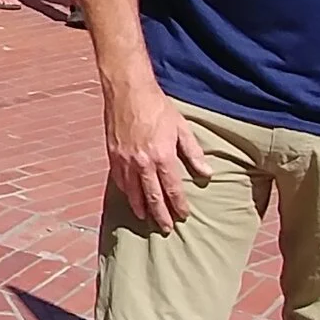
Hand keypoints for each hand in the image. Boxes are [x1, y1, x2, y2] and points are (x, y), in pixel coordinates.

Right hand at [106, 78, 206, 224]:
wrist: (128, 91)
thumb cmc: (158, 106)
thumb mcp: (181, 127)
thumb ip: (193, 153)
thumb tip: (207, 173)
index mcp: (162, 157)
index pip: (172, 190)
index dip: (178, 205)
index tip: (183, 216)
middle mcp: (142, 163)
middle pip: (152, 196)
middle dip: (160, 214)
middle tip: (166, 228)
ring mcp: (125, 160)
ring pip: (132, 192)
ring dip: (140, 207)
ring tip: (146, 218)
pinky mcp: (113, 155)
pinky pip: (119, 180)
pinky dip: (125, 192)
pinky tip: (130, 197)